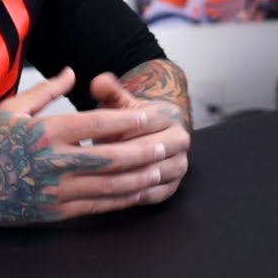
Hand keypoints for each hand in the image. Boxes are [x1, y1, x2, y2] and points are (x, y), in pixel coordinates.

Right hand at [0, 68, 187, 226]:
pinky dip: (120, 200)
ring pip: (107, 185)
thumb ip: (47, 90)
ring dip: (138, 178)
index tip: (149, 116)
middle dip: (143, 151)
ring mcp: (56, 190)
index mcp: (46, 132)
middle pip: (109, 157)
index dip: (125, 121)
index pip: (94, 125)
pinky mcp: (55, 212)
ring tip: (161, 170)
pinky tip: (136, 193)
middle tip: (168, 145)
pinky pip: (95, 206)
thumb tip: (72, 71)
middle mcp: (54, 162)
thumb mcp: (13, 108)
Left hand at [88, 72, 190, 205]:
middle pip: (153, 152)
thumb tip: (98, 81)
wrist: (145, 136)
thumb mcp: (118, 103)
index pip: (147, 124)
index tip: (98, 136)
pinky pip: (154, 195)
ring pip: (154, 175)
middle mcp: (180, 141)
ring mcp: (179, 166)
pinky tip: (112, 196)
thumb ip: (109, 92)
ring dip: (130, 179)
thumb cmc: (126, 120)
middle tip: (97, 164)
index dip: (122, 131)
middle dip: (126, 157)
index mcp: (169, 116)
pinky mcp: (172, 187)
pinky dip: (134, 196)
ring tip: (102, 181)